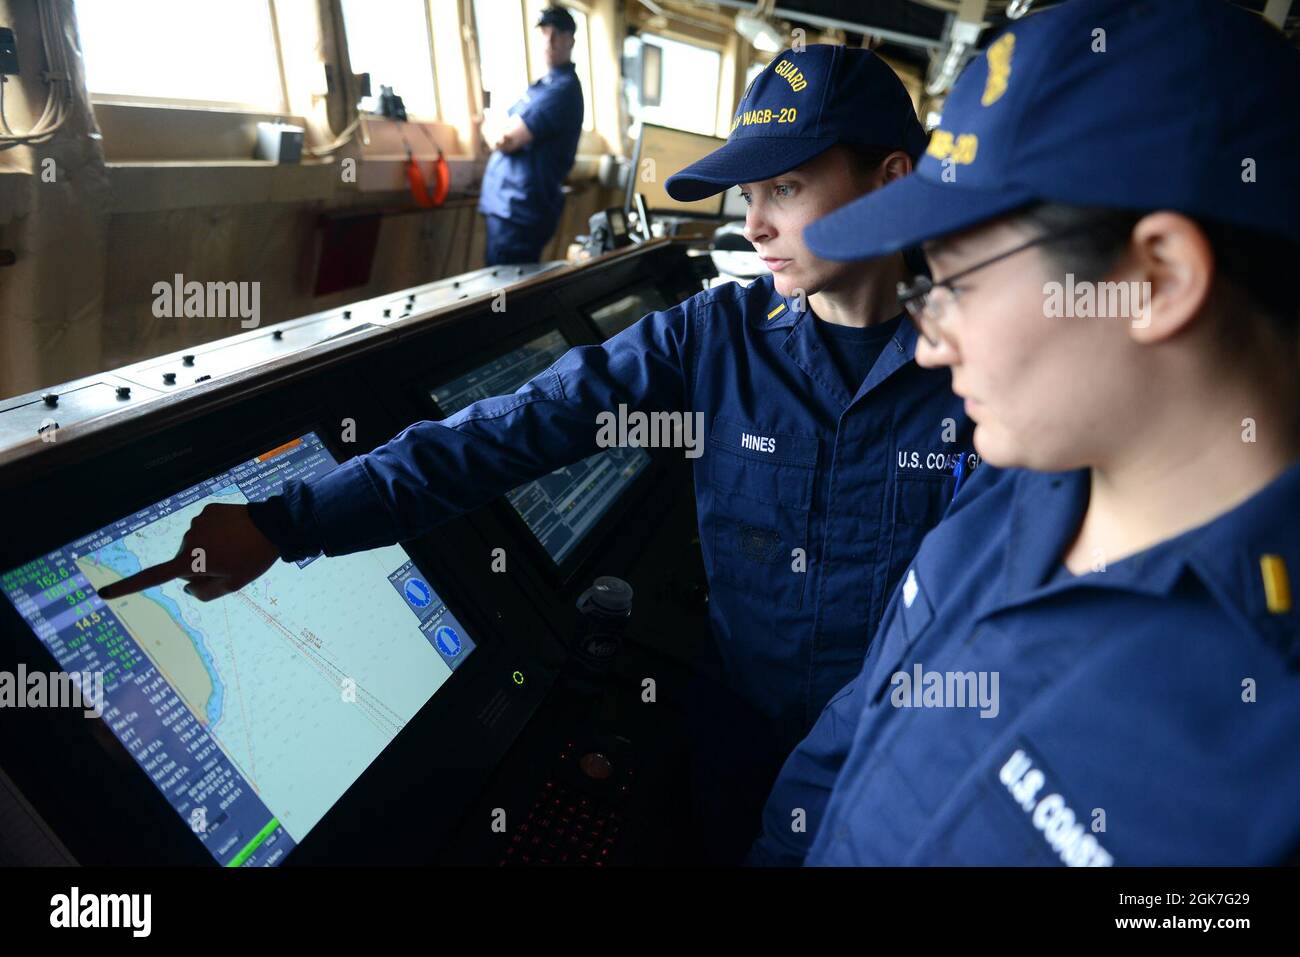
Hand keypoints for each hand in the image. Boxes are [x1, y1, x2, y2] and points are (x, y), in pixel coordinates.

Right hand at [96, 503, 280, 602]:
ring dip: (210, 548)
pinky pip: (207, 527)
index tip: (103, 594)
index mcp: (189, 561)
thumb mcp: (232, 586)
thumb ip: (204, 592)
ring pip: (196, 544)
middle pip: (184, 562)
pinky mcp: (207, 510)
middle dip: (201, 566)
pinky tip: (235, 532)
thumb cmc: (253, 559)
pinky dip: (217, 533)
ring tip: (236, 546)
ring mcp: (196, 522)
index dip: (127, 587)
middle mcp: (187, 540)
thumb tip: (186, 585)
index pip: (153, 578)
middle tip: (230, 563)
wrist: (274, 525)